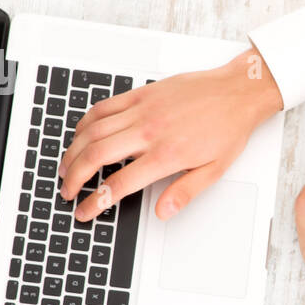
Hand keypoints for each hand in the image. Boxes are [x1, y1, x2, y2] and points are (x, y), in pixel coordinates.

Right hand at [58, 46, 283, 222]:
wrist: (237, 92)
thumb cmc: (227, 129)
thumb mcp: (213, 171)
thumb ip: (185, 193)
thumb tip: (163, 212)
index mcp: (166, 155)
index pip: (119, 184)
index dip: (96, 202)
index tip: (85, 211)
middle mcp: (149, 132)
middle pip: (95, 156)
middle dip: (74, 178)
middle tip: (68, 191)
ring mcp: (142, 110)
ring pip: (93, 131)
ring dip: (73, 152)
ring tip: (67, 168)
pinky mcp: (141, 94)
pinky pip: (103, 107)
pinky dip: (85, 123)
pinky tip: (80, 135)